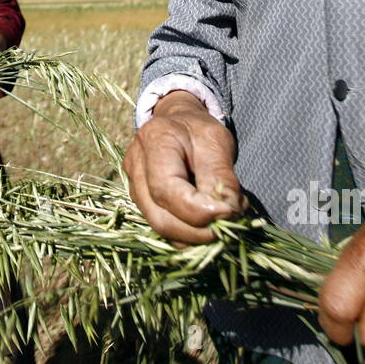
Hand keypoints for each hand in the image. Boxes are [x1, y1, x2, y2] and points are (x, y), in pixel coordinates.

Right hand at [122, 90, 243, 246]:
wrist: (179, 127)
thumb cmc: (199, 132)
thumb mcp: (217, 142)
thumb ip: (221, 176)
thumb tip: (228, 213)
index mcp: (154, 140)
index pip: (167, 189)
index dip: (198, 210)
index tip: (230, 212)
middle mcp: (135, 166)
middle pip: (160, 218)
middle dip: (199, 232)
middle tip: (231, 223)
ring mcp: (133, 188)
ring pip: (161, 229)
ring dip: (196, 236)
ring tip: (223, 220)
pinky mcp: (141, 203)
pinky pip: (164, 228)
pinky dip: (190, 234)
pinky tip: (209, 222)